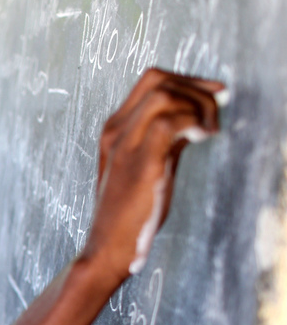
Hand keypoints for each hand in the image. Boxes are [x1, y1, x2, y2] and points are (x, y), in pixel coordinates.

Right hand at [82, 69, 223, 283]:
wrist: (109, 245)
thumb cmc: (130, 211)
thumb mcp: (147, 164)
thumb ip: (166, 139)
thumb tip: (197, 119)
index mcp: (115, 129)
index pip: (151, 80)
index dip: (189, 79)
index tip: (214, 93)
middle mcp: (116, 131)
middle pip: (158, 79)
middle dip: (197, 88)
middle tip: (215, 114)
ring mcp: (126, 145)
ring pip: (164, 94)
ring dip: (198, 105)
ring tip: (209, 131)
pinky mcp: (142, 164)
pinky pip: (170, 123)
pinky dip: (195, 123)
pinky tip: (203, 138)